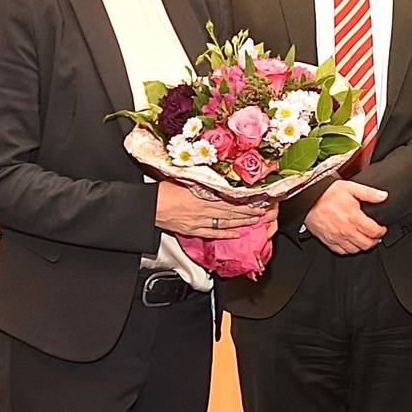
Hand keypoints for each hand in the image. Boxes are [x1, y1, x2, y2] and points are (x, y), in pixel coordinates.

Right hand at [155, 183, 273, 238]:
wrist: (148, 207)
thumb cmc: (162, 191)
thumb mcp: (184, 180)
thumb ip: (200, 180)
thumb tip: (213, 177)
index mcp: (202, 194)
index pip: (230, 198)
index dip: (245, 200)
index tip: (257, 199)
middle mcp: (204, 209)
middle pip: (231, 211)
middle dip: (249, 212)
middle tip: (263, 213)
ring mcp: (199, 221)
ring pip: (225, 222)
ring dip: (241, 223)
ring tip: (255, 222)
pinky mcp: (192, 230)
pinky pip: (212, 233)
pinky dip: (225, 234)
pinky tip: (236, 235)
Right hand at [304, 180, 388, 254]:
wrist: (307, 199)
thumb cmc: (327, 193)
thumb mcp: (350, 188)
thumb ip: (369, 193)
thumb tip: (383, 196)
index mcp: (354, 217)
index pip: (374, 232)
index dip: (381, 231)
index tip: (382, 229)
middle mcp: (346, 230)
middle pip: (367, 244)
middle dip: (374, 240)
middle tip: (375, 235)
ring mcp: (336, 237)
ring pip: (355, 250)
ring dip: (362, 246)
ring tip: (364, 238)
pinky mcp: (328, 241)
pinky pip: (342, 251)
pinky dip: (349, 249)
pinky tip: (351, 242)